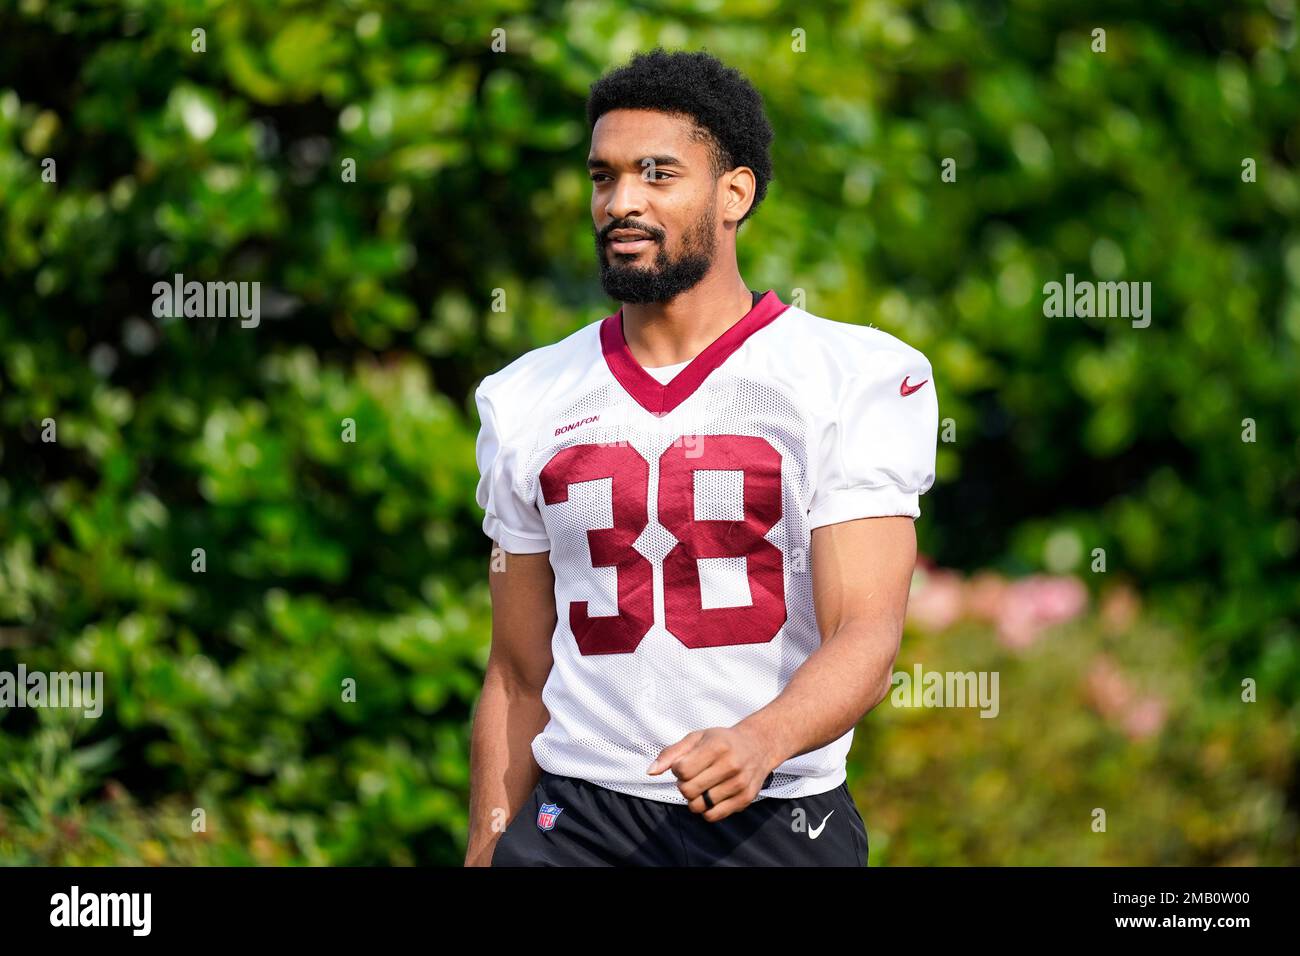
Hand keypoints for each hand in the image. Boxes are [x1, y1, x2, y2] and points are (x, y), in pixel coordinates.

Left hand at [647, 726, 775, 821]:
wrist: (758, 746)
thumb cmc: (721, 742)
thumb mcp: (696, 738)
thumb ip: (671, 754)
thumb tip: (650, 771)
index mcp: (717, 746)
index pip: (682, 771)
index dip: (677, 770)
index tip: (685, 764)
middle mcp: (731, 765)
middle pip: (688, 791)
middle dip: (684, 785)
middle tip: (693, 777)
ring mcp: (740, 783)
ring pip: (699, 806)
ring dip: (694, 798)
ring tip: (703, 786)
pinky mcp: (745, 799)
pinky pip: (713, 816)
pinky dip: (706, 809)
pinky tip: (711, 795)